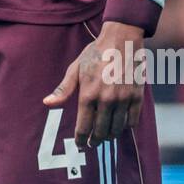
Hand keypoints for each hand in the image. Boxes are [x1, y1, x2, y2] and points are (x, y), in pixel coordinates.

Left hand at [43, 20, 145, 146]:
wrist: (121, 39)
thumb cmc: (95, 54)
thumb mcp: (75, 69)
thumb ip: (63, 89)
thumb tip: (47, 103)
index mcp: (88, 94)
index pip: (84, 127)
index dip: (81, 139)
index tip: (80, 144)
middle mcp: (106, 100)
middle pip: (100, 132)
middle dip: (95, 140)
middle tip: (92, 143)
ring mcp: (123, 99)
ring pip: (117, 129)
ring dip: (110, 136)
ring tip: (105, 136)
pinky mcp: (137, 97)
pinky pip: (132, 121)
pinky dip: (125, 127)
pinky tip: (120, 126)